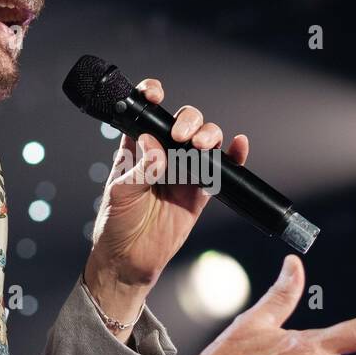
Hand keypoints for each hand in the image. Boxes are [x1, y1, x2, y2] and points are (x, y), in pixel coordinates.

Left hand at [84, 78, 248, 336]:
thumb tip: (155, 146)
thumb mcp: (121, 193)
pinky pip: (221, 169)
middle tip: (182, 136)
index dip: (152, 96)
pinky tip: (239, 146)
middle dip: (189, 120)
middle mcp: (163, 153)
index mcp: (137, 147)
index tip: (156, 94)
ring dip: (209, 135)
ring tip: (201, 146)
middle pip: (184, 122)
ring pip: (205, 141)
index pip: (146, 112)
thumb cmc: (117, 223)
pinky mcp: (200, 191)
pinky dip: (233, 156)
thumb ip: (140, 168)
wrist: (130, 260)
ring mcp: (184, 171)